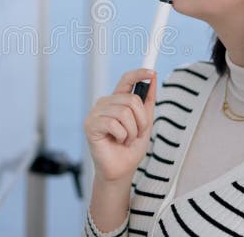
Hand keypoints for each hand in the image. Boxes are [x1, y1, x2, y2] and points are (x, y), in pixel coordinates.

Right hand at [84, 69, 156, 183]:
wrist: (121, 170)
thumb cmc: (130, 148)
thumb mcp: (145, 122)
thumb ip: (148, 101)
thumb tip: (152, 78)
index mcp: (116, 101)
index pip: (126, 80)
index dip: (138, 73)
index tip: (151, 72)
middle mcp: (104, 104)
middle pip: (131, 99)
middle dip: (141, 120)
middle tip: (136, 133)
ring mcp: (96, 113)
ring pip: (124, 112)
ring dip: (132, 131)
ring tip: (126, 139)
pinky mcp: (90, 125)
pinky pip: (114, 124)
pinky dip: (122, 136)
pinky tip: (117, 141)